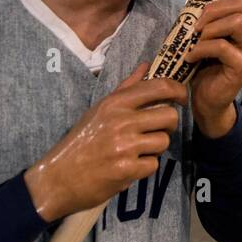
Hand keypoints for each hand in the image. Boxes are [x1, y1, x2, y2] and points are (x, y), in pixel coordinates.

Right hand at [24, 62, 186, 222]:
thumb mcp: (99, 110)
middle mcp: (121, 121)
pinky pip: (153, 164)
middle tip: (156, 129)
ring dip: (155, 147)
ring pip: (164, 141)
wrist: (59, 177)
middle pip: (170, 116)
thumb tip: (147, 64)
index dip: (178, 90)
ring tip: (136, 150)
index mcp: (115, 103)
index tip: (182, 97)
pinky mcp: (127, 170)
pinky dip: (144, 167)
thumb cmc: (81, 141)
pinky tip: (129, 166)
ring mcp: (125, 146)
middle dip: (168, 125)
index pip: (159, 87)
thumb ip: (126, 88)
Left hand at [186, 0, 241, 137]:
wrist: (206, 99)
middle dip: (213, 9)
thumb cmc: (205, 65)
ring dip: (210, 28)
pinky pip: (222, 47)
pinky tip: (191, 57)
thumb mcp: (210, 34)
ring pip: (237, 22)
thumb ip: (213, 17)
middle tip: (196, 26)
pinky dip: (201, 48)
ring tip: (196, 41)